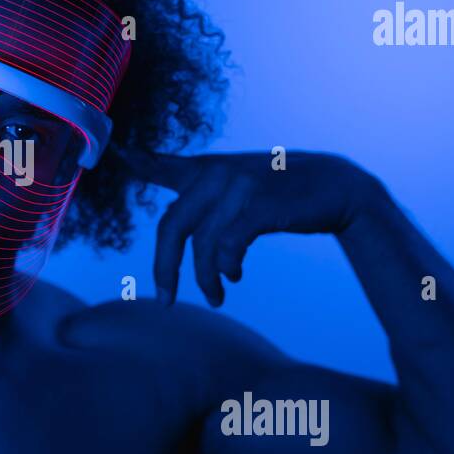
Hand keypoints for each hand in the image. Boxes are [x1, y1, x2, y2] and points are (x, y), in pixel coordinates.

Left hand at [119, 149, 383, 306]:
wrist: (339, 187)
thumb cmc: (284, 193)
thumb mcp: (241, 185)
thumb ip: (208, 196)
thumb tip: (191, 231)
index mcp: (207, 169)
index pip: (162, 166)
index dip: (138, 162)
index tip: (115, 154)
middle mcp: (216, 172)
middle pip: (171, 226)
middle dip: (165, 269)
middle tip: (165, 299)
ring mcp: (237, 185)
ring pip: (202, 244)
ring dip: (206, 278)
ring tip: (216, 295)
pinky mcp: (259, 203)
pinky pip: (228, 244)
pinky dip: (227, 266)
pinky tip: (234, 275)